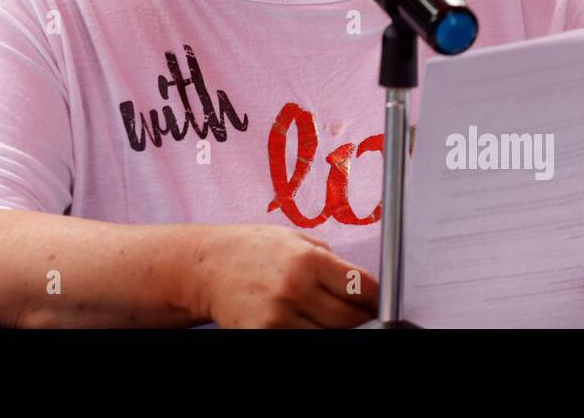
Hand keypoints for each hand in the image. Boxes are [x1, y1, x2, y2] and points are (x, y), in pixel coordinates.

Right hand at [197, 224, 379, 327]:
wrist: (208, 267)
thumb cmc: (254, 249)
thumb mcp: (295, 240)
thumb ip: (329, 260)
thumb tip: (362, 286)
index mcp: (308, 259)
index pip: (361, 288)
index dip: (374, 299)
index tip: (375, 303)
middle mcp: (295, 289)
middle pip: (350, 319)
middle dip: (360, 319)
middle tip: (360, 316)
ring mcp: (279, 317)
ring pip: (330, 336)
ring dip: (336, 330)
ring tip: (332, 320)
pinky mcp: (265, 335)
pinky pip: (302, 342)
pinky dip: (311, 335)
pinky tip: (307, 324)